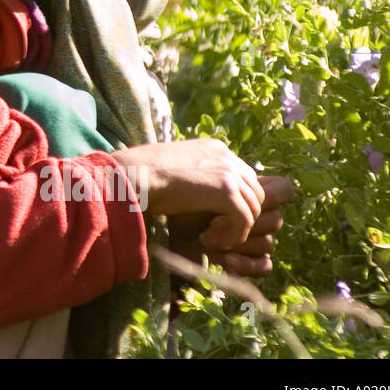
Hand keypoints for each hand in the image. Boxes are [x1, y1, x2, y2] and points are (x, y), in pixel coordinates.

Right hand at [112, 139, 265, 247]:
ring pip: (254, 208)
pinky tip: (208, 240)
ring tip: (210, 238)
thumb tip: (202, 192)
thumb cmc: (143, 174)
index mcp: (216, 148)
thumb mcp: (176, 168)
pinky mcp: (226, 192)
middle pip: (255, 192)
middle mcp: (227, 157)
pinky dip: (232, 236)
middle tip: (213, 231)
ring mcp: (229, 173)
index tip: (212, 218)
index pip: (244, 177)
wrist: (134, 176)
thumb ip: (196, 174)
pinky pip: (245, 221)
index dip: (234, 202)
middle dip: (240, 216)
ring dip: (235, 229)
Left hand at [176, 175, 294, 275]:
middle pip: (275, 219)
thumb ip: (233, 179)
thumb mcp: (203, 182)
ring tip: (207, 240)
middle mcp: (256, 216)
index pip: (284, 190)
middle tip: (213, 220)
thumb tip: (268, 186)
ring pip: (268, 242)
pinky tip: (225, 261)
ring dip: (240, 243)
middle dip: (246, 221)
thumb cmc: (178, 197)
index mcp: (250, 191)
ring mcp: (252, 240)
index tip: (241, 195)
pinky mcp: (245, 261)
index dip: (273, 194)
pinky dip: (247, 265)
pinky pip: (264, 266)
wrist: (159, 224)